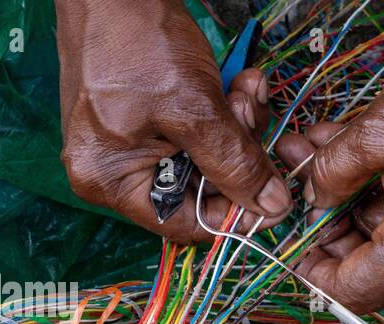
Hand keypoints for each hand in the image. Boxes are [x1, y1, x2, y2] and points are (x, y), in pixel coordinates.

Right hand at [55, 0, 290, 242]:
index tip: (274, 194)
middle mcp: (115, 171)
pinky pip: (198, 133)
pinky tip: (239, 84)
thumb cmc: (137, 39)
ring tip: (246, 89)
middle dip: (237, 155)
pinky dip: (224, 113)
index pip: (186, 224)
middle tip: (250, 114)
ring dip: (237, 128)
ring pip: (206, 159)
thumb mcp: (195, 109)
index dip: (235, 212)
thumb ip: (235, 164)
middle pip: (199, 190)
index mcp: (110, 181)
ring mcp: (131, 143)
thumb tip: (271, 208)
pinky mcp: (149, 119)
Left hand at [276, 0, 383, 313]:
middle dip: (335, 236)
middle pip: (375, 274)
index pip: (355, 290)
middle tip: (309, 197)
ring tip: (332, 160)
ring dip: (357, 212)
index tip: (295, 249)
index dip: (316, 274)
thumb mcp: (375, 131)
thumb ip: (332, 173)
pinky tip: (370, 162)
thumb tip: (315, 197)